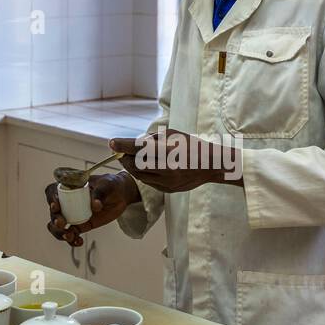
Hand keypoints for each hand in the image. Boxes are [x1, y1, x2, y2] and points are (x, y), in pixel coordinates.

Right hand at [45, 171, 139, 246]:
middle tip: (62, 223)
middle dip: (55, 219)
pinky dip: (72, 240)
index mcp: (69, 187)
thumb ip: (100, 193)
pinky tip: (79, 242)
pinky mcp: (81, 226)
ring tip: (69, 236)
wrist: (121, 195)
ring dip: (59, 233)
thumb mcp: (107, 185)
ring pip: (58, 226)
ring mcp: (72, 215)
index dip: (51, 199)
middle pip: (53, 212)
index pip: (53, 191)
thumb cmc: (111, 185)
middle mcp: (67, 202)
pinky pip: (72, 235)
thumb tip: (95, 206)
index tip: (56, 206)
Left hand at [109, 129, 242, 193]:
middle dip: (125, 157)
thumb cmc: (192, 145)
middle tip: (119, 151)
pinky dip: (142, 174)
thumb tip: (135, 144)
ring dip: (131, 166)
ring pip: (140, 175)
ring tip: (130, 158)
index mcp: (169, 152)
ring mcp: (167, 182)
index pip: (139, 148)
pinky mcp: (167, 190)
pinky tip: (144, 167)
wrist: (211, 166)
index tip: (112, 142)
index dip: (123, 145)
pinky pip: (148, 182)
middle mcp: (167, 169)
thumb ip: (153, 139)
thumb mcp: (174, 135)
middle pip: (136, 165)